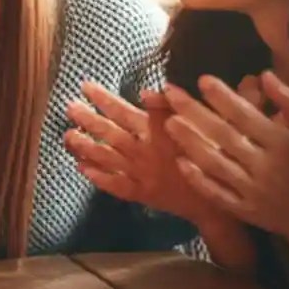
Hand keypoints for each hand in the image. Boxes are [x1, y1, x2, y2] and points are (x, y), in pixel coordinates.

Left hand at [64, 82, 232, 230]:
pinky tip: (82, 168)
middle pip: (111, 133)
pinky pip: (115, 185)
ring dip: (86, 146)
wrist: (221, 201)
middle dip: (88, 119)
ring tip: (67, 135)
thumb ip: (186, 105)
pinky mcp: (142, 194)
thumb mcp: (209, 125)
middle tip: (69, 107)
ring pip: (108, 158)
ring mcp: (141, 174)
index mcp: (160, 132)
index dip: (104, 99)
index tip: (86, 87)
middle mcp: (146, 152)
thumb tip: (157, 89)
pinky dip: (98, 177)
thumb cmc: (219, 157)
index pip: (126, 111)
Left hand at [163, 72, 288, 275]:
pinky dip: (197, 179)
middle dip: (196, 113)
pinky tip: (180, 161)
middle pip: (225, 137)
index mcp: (282, 143)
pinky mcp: (243, 210)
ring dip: (190, 143)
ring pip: (216, 164)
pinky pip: (216, 193)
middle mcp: (266, 166)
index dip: (224, 97)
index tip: (201, 79)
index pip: (247, 116)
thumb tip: (265, 74)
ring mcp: (253, 190)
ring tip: (168, 123)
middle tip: (170, 94)